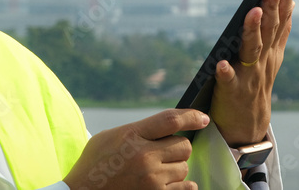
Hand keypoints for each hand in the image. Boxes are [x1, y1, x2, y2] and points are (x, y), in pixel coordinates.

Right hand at [63, 109, 208, 189]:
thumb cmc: (95, 164)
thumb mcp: (112, 137)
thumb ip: (140, 130)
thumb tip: (170, 125)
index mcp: (132, 135)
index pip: (171, 120)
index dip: (192, 117)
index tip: (203, 118)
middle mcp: (144, 156)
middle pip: (183, 145)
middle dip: (177, 148)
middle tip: (162, 154)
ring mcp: (151, 180)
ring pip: (184, 167)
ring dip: (175, 168)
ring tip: (155, 172)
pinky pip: (186, 187)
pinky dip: (181, 186)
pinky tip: (168, 183)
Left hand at [209, 0, 294, 146]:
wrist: (247, 124)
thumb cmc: (256, 81)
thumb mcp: (272, 54)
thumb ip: (280, 30)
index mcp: (272, 48)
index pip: (281, 17)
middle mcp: (264, 59)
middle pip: (269, 29)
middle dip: (273, 5)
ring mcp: (250, 75)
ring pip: (252, 49)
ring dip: (252, 30)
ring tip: (252, 12)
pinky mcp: (232, 91)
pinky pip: (228, 81)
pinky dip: (225, 72)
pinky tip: (220, 64)